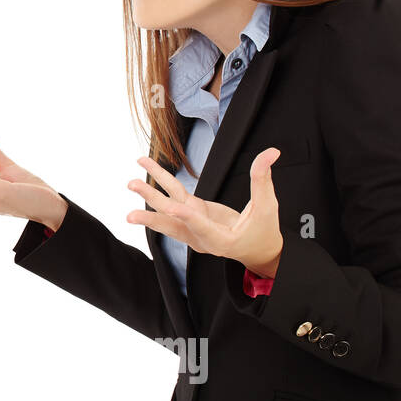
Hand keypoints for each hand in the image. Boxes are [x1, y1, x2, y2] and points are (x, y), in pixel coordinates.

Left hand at [126, 149, 283, 276]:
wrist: (257, 248)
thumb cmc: (263, 230)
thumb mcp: (267, 207)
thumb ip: (263, 180)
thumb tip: (271, 152)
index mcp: (221, 240)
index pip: (202, 227)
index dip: (188, 217)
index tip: (173, 208)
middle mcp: (200, 236)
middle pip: (173, 225)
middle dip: (152, 218)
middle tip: (130, 215)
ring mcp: (193, 225)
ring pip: (168, 211)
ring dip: (149, 196)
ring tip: (131, 183)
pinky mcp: (192, 214)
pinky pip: (173, 199)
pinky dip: (159, 188)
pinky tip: (144, 175)